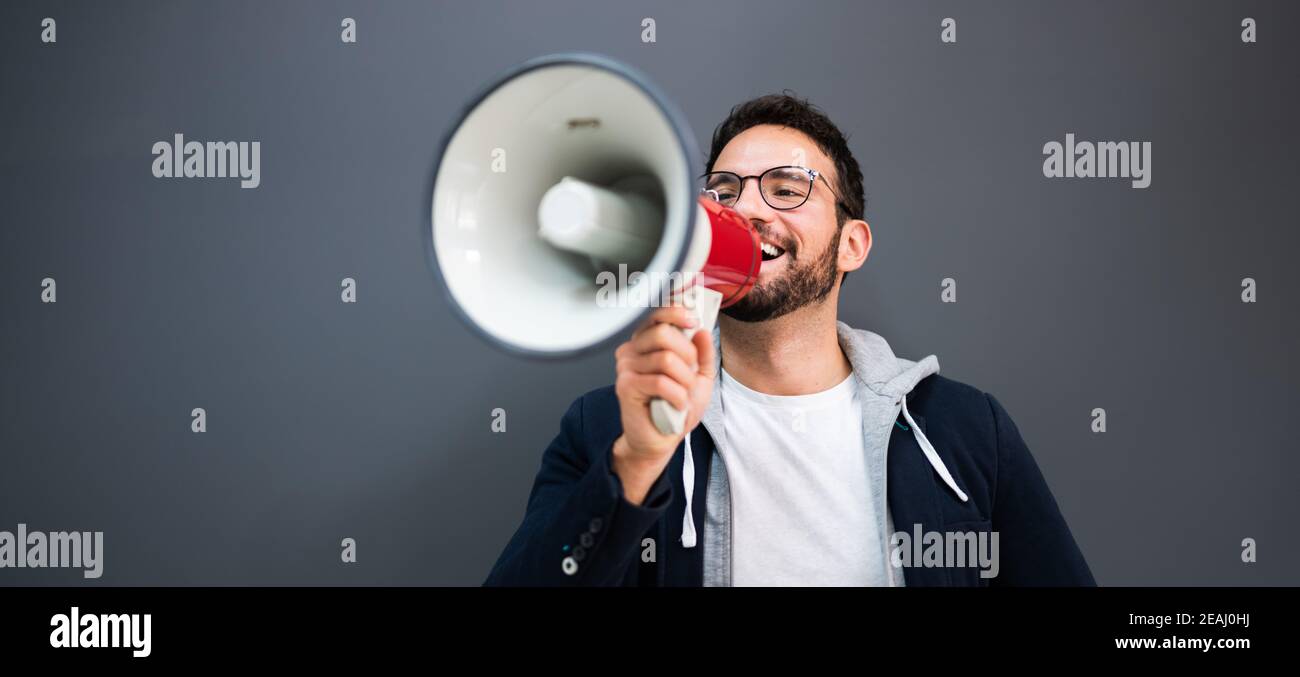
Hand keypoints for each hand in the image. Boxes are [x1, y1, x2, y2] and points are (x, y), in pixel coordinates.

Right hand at [610, 304, 716, 503]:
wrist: (661, 439)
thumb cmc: (676, 406)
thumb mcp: (700, 377)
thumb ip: (703, 353)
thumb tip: (702, 331)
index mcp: (647, 342)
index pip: (657, 313)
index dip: (676, 312)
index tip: (694, 321)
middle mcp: (632, 349)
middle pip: (663, 333)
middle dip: (688, 355)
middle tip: (691, 373)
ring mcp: (626, 367)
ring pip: (666, 359)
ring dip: (684, 380)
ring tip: (683, 394)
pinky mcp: (626, 386)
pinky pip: (660, 382)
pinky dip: (677, 396)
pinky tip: (676, 404)